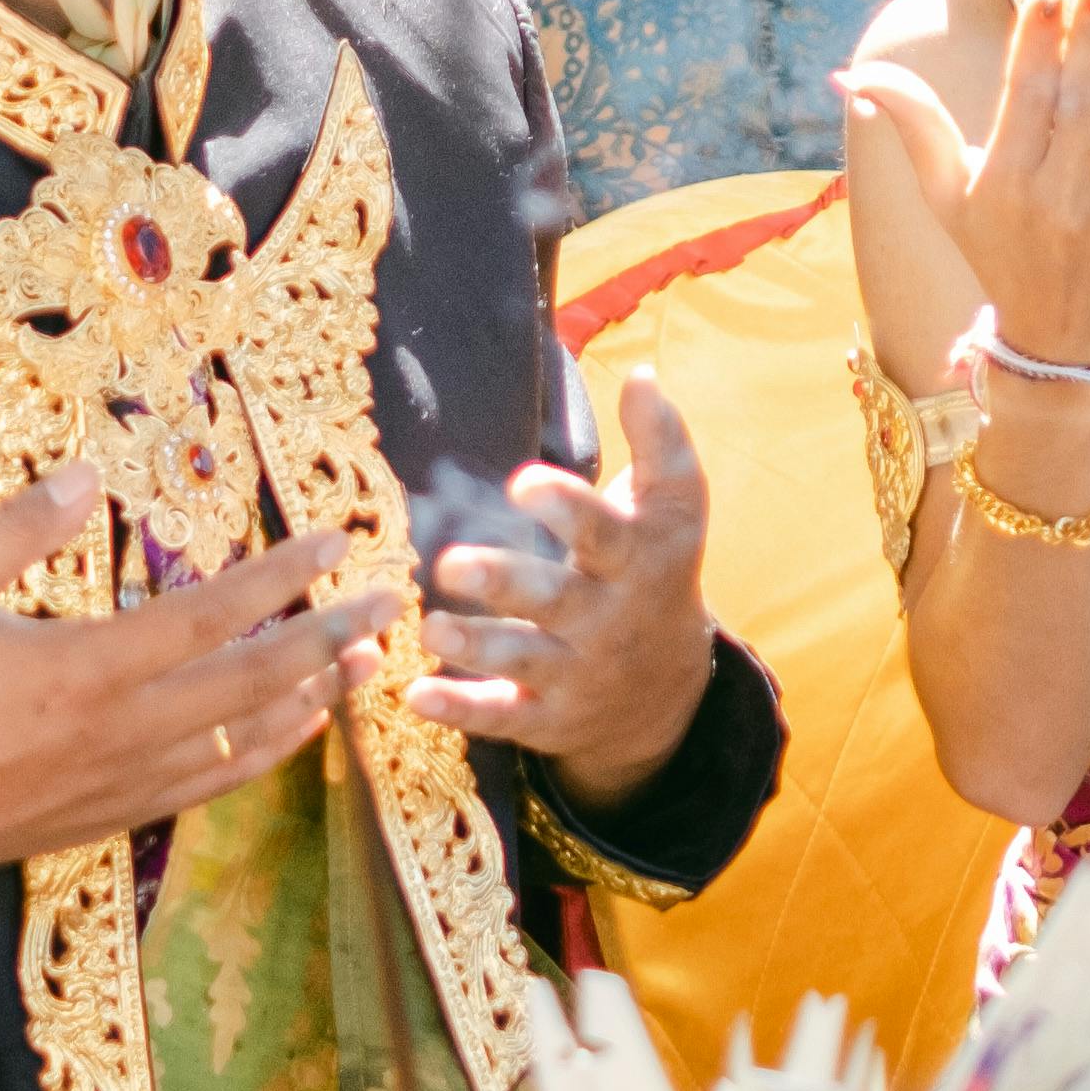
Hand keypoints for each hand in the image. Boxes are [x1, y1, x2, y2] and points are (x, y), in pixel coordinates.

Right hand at [0, 472, 406, 921]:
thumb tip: (85, 474)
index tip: (336, 541)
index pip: (213, 612)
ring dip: (318, 693)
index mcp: (89, 665)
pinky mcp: (126, 811)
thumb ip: (14, 528)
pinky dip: (273, 749)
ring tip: (369, 657)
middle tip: (391, 599)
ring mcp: (133, 777)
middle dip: (332, 633)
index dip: (283, 575)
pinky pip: (221, 781)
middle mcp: (127, 726)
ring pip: (251, 733)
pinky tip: (304, 726)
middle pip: (257, 675)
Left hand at [412, 371, 715, 805]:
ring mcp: (577, 672)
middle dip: (505, 584)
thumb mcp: (673, 510)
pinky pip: (502, 715)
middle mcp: (606, 617)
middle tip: (451, 564)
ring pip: (522, 659)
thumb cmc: (653, 572)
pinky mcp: (546, 716)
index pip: (604, 530)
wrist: (669, 692)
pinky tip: (417, 697)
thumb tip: (643, 375)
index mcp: (635, 558)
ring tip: (429, 628)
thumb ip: (659, 442)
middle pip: (556, 599)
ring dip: (474, 646)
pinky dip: (460, 710)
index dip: (566, 508)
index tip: (521, 483)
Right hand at [834, 0, 1089, 370]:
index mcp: (1002, 186)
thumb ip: (914, 125)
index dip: (1035, 43)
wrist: (1063, 339)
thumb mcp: (948, 195)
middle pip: (1077, 104)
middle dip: (1088, 37)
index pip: (1022, 99)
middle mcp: (1056, 204)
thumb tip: (854, 75)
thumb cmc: (1001, 249)